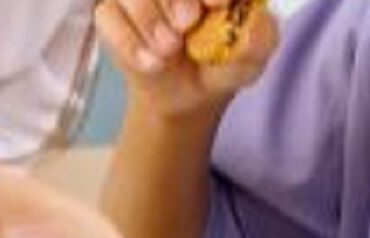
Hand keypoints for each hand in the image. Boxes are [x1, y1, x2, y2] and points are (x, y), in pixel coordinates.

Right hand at [96, 0, 279, 118]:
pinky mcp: (110, 13)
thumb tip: (252, 24)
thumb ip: (261, 39)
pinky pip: (108, 15)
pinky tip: (150, 63)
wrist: (186, 97)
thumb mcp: (251, 59)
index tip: (218, 3)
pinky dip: (129, 42)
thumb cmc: (221, 65)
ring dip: (150, 22)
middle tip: (186, 25)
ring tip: (168, 52)